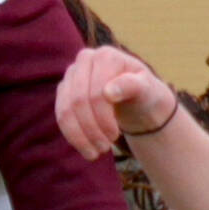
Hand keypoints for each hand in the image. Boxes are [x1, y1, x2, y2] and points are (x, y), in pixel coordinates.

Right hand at [56, 46, 175, 158]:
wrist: (137, 98)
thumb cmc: (145, 93)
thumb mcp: (147, 90)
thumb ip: (131, 86)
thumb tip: (108, 92)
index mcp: (107, 56)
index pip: (97, 92)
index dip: (102, 118)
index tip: (114, 137)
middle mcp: (85, 59)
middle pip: (78, 101)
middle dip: (90, 129)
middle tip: (104, 149)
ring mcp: (72, 73)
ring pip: (65, 109)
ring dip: (79, 136)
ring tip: (95, 154)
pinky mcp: (64, 89)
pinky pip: (61, 115)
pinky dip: (72, 135)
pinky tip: (86, 149)